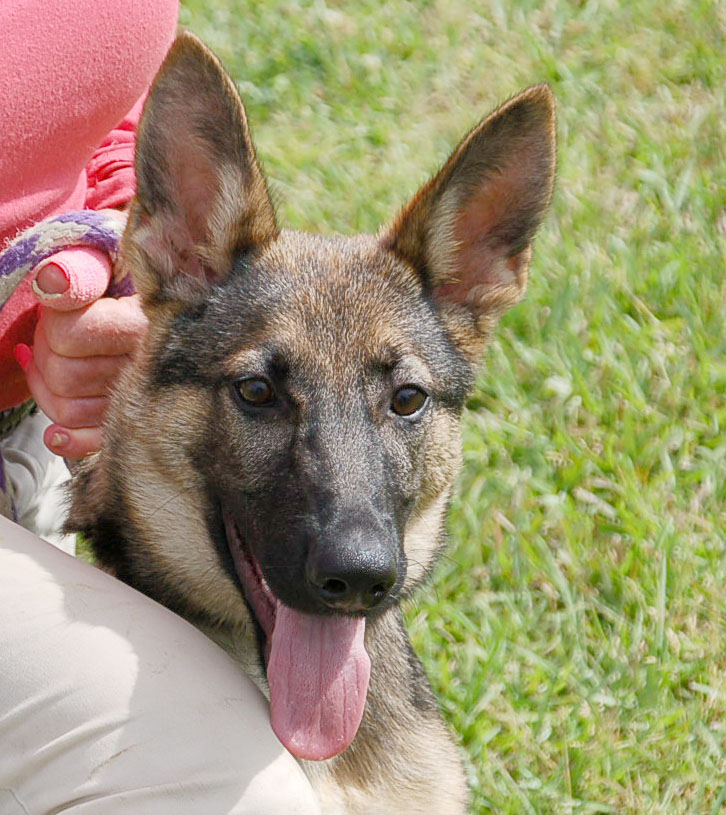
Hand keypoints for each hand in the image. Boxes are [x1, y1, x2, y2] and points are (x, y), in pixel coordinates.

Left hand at [14, 247, 146, 458]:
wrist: (179, 300)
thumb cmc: (135, 277)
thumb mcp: (113, 257)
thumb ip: (82, 267)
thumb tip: (51, 282)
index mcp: (146, 325)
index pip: (70, 334)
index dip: (51, 321)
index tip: (62, 305)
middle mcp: (153, 368)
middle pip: (65, 375)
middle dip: (46, 353)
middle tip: (57, 333)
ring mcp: (145, 401)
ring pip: (69, 410)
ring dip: (48, 387)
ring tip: (61, 360)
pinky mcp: (138, 426)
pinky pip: (93, 444)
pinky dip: (68, 439)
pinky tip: (57, 431)